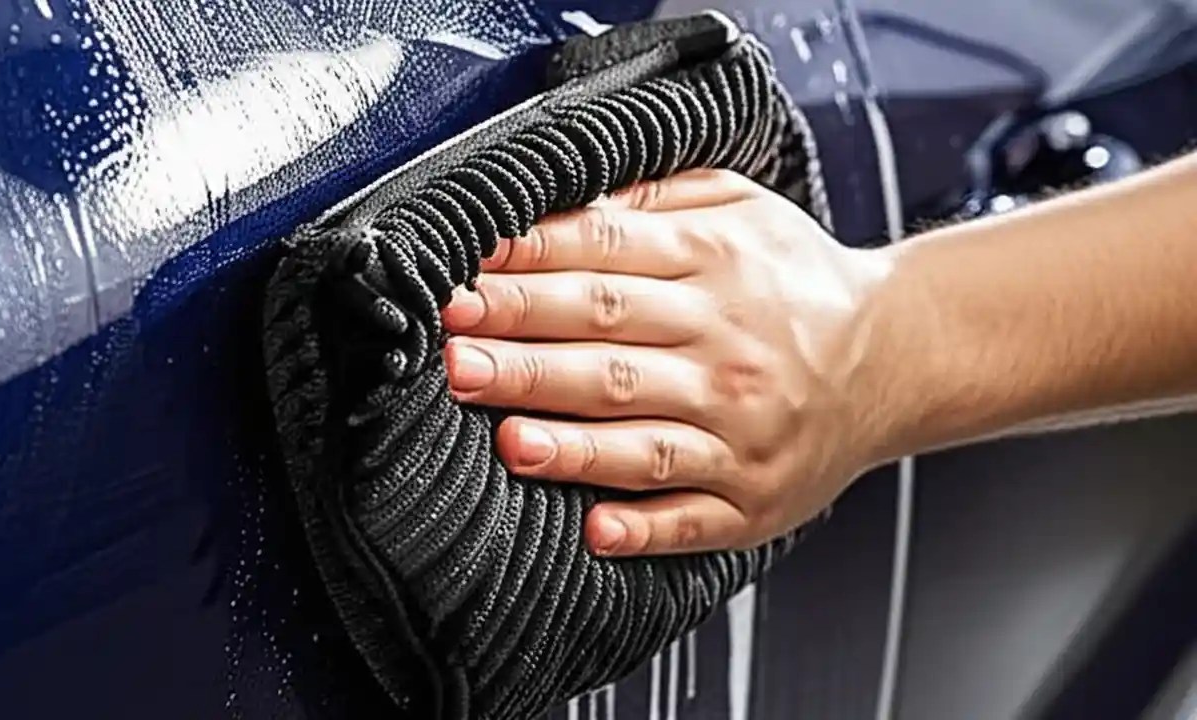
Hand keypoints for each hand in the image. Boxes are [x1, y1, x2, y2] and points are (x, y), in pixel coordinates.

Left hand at [440, 169, 898, 556]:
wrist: (893, 356)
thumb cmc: (795, 280)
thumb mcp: (740, 207)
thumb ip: (655, 197)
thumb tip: (561, 200)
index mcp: (717, 267)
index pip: (605, 260)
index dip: (529, 265)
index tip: (466, 273)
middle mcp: (728, 349)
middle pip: (610, 344)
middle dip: (525, 347)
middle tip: (456, 350)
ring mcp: (742, 431)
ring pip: (643, 436)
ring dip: (571, 441)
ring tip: (508, 436)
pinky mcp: (754, 497)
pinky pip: (694, 515)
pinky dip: (646, 526)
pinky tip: (597, 528)